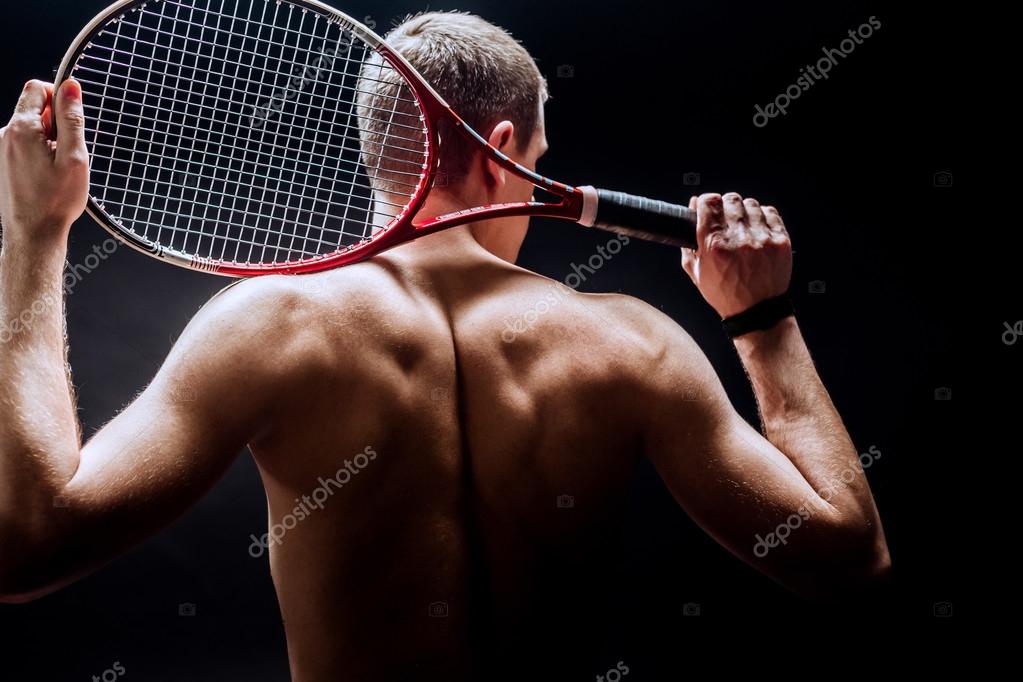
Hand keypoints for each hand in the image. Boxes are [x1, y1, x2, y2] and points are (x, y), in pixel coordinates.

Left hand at [0, 80, 88, 247]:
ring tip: (58, 169)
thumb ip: (71, 120)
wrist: (33, 233)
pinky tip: (47, 176)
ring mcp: (2, 149)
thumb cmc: (55, 200)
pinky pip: (25, 145)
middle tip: (68, 153)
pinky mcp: (4, 162)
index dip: (59, 97)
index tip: (73, 119)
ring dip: (49, 141)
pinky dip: (40, 153)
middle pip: (34, 109)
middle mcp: (6, 135)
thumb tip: (71, 88)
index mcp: (22, 129)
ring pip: (31, 129)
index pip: (37, 89)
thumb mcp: (74, 157)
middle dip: (56, 124)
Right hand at [680, 193, 792, 318]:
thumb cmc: (725, 294)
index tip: (707, 205)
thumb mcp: (696, 272)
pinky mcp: (780, 241)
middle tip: (724, 216)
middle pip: (730, 199)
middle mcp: (738, 239)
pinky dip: (762, 215)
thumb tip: (690, 214)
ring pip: (750, 204)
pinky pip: (770, 212)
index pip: (709, 202)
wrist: (756, 311)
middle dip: (724, 205)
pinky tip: (757, 227)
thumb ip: (689, 243)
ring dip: (743, 210)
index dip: (706, 200)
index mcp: (714, 246)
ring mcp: (761, 239)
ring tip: (742, 224)